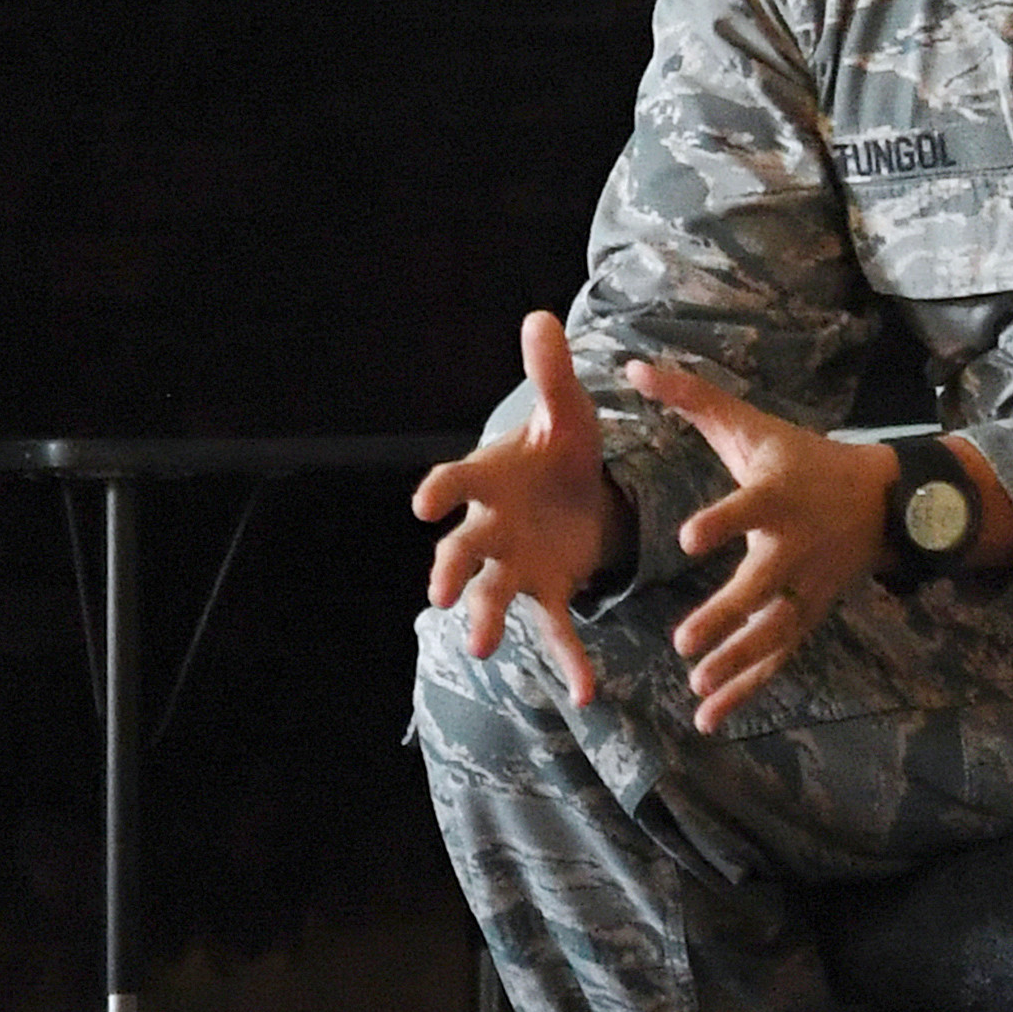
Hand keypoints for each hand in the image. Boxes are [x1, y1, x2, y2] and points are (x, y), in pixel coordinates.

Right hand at [417, 311, 631, 708]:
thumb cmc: (560, 451)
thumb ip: (553, 375)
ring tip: (482, 647)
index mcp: (489, 480)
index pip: (458, 482)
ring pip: (493, 595)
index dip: (441, 491)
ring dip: (486, 619)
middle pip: (463, 550)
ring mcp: (514, 566)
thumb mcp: (568, 413)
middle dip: (452, 570)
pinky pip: (556, 630)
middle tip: (440, 592)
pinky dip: (569, 662)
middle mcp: (490, 528)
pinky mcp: (547, 592)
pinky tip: (587, 694)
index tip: (425, 502)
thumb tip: (542, 317)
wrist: (580, 496)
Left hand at [626, 360, 896, 730]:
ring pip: (771, 633)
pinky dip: (747, 688)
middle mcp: (794, 547)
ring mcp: (806, 588)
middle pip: (761, 587)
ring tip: (696, 687)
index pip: (747, 508)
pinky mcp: (808, 617)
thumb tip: (631, 365)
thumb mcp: (750, 426)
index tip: (688, 536)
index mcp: (776, 496)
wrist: (883, 500)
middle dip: (726, 617)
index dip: (721, 522)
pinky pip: (776, 658)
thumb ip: (691, 398)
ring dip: (736, 664)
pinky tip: (709, 716)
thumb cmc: (800, 459)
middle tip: (684, 643)